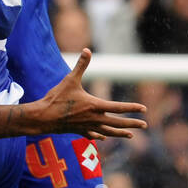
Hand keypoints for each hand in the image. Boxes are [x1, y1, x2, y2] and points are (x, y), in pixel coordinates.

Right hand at [32, 49, 146, 139]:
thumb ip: (81, 66)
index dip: (132, 108)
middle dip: (132, 124)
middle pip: (117, 123)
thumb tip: (86, 50)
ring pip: (108, 132)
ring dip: (120, 133)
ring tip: (130, 135)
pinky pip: (93, 135)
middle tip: (144, 125)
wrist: (43, 118)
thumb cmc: (57, 98)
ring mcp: (87, 126)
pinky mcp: (79, 131)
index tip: (144, 109)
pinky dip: (101, 136)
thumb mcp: (70, 80)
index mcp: (95, 106)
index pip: (118, 107)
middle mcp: (94, 118)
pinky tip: (104, 137)